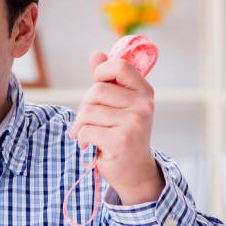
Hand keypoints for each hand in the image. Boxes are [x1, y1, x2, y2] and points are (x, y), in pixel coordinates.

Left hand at [68, 51, 163, 204]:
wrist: (134, 171)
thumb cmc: (123, 133)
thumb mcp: (119, 105)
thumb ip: (108, 81)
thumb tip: (96, 54)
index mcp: (144, 92)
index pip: (119, 66)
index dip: (101, 72)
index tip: (98, 85)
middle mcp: (143, 106)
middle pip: (96, 91)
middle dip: (85, 106)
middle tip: (90, 121)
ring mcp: (134, 123)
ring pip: (87, 112)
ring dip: (81, 125)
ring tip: (90, 135)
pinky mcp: (120, 141)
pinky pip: (85, 130)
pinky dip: (82, 138)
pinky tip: (91, 145)